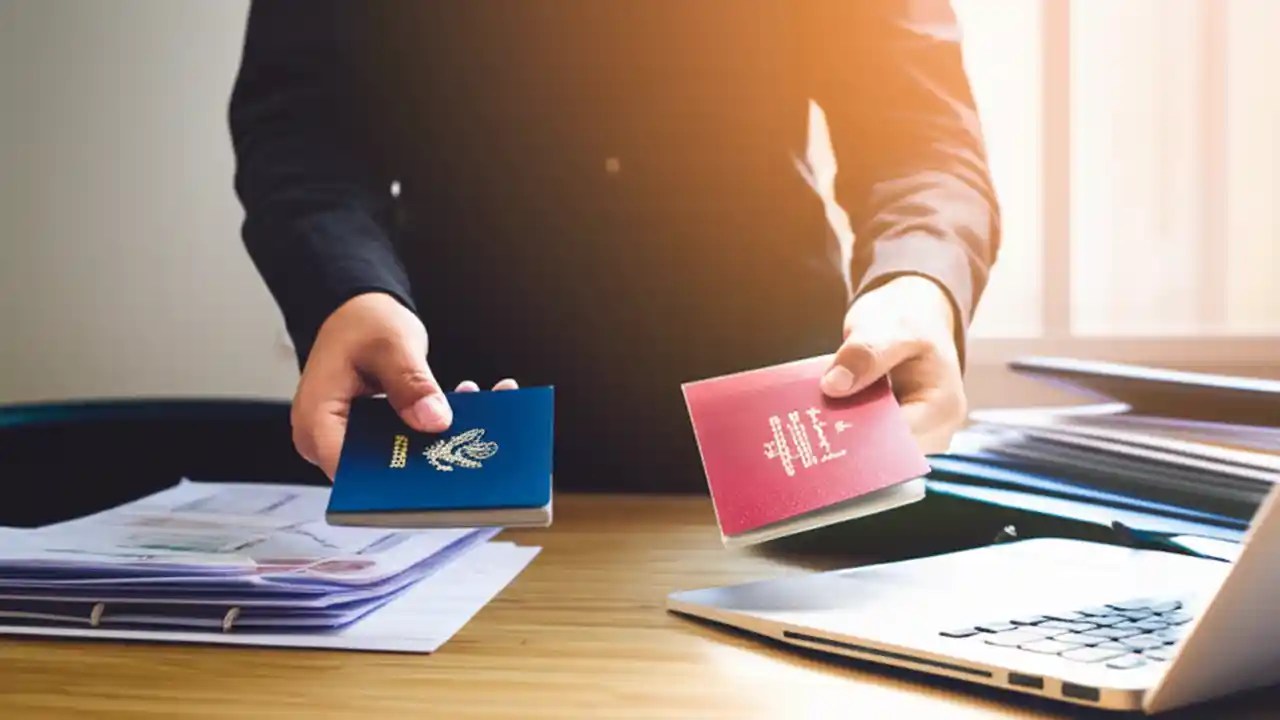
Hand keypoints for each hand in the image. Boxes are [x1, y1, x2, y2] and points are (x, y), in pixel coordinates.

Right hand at [291, 292, 515, 479]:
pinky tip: (465, 408)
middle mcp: (327, 439)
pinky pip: (404, 444)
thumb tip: (434, 420)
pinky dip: (432, 430)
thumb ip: (411, 382)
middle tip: (470, 445)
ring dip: (435, 442)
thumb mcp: (392, 344)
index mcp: (316, 419)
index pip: (348, 471)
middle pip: (376, 472)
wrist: (359, 314)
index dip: (391, 479)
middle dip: (425, 459)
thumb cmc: (363, 323)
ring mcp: (349, 442)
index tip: (437, 468)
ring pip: (396, 460)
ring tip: (475, 419)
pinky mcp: (372, 439)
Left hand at [820, 276, 965, 454]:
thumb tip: (833, 386)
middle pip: (883, 452)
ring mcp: (911, 433)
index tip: (821, 433)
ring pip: (870, 449)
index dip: (861, 443)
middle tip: (804, 429)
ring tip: (804, 424)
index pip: (898, 442)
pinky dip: (840, 425)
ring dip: (839, 436)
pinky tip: (812, 417)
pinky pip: (863, 436)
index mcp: (942, 408)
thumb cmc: (909, 317)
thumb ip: (866, 352)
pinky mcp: (888, 429)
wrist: (912, 312)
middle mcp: (933, 430)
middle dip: (846, 442)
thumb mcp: (890, 326)